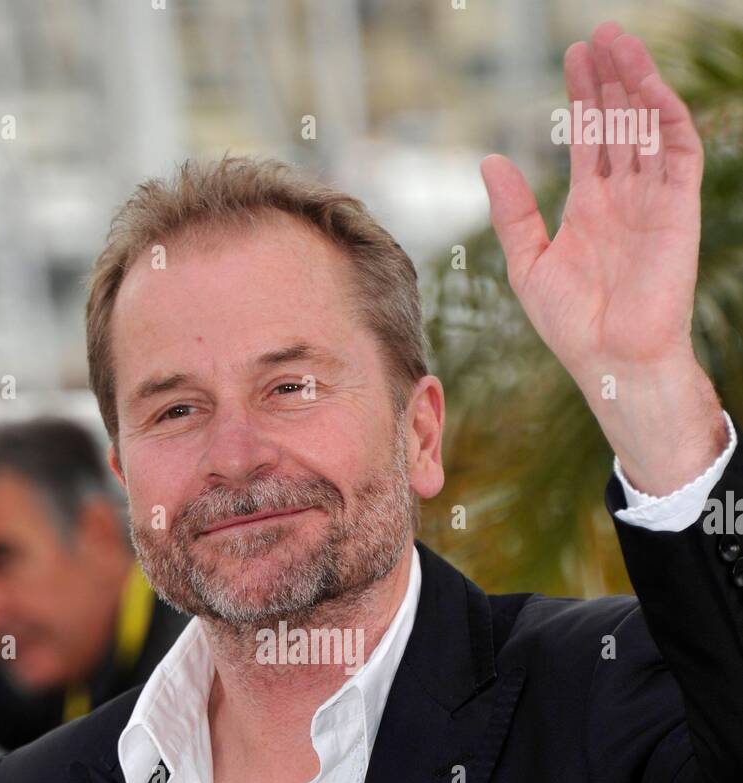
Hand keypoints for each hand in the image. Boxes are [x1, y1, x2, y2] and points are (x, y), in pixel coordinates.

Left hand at [480, 20, 725, 491]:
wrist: (611, 360)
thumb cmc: (572, 326)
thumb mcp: (528, 264)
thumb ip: (513, 213)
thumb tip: (489, 160)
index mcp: (590, 210)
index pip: (590, 141)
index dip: (584, 98)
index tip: (574, 56)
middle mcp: (624, 199)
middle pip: (620, 124)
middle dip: (610, 79)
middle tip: (597, 35)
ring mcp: (653, 201)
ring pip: (648, 127)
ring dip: (636, 83)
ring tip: (617, 42)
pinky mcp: (678, 209)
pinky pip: (678, 150)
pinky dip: (664, 113)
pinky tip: (645, 84)